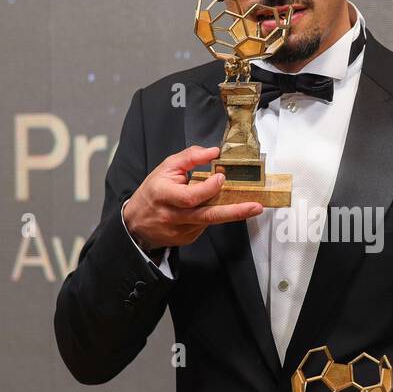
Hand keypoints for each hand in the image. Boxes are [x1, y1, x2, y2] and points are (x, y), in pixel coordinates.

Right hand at [123, 146, 262, 250]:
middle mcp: (172, 216)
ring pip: (209, 221)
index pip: (190, 196)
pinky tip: (209, 208)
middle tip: (256, 207)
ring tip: (251, 206)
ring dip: (229, 212)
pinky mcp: (186, 239)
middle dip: (234, 211)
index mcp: (164, 194)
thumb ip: (190, 157)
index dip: (208, 188)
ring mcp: (179, 231)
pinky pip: (204, 226)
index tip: (221, 177)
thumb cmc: (154, 190)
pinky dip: (211, 216)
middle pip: (206, 216)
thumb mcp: (166, 167)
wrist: (136, 221)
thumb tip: (214, 152)